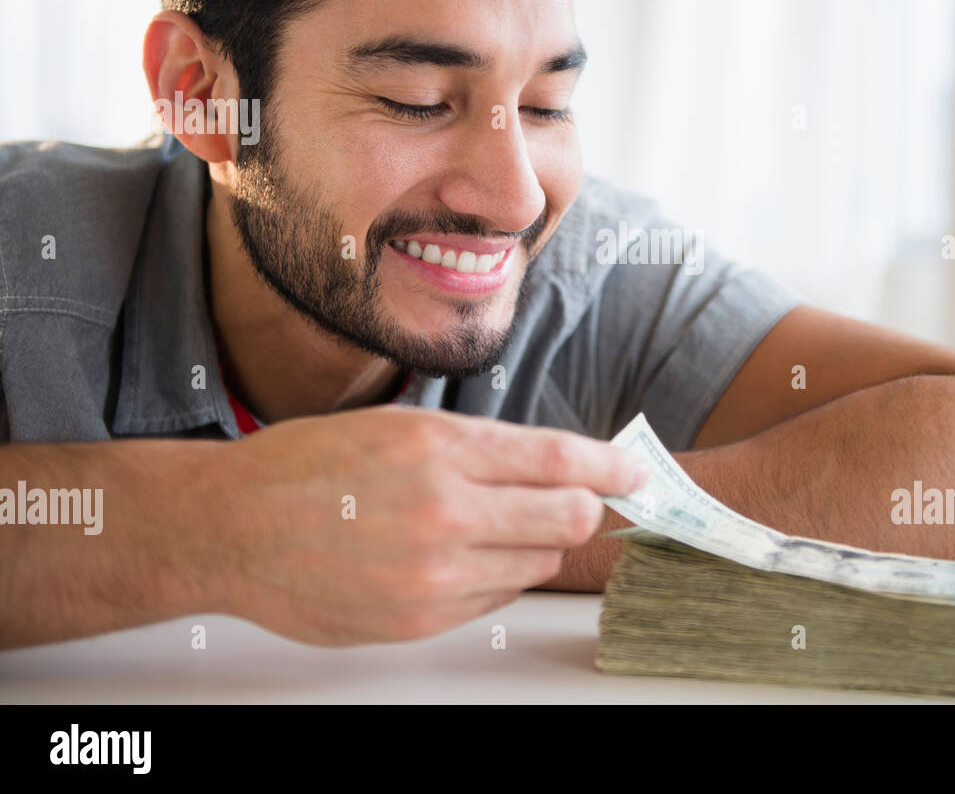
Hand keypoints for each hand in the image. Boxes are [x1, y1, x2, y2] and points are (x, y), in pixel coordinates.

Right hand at [200, 406, 646, 644]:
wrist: (231, 527)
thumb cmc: (307, 468)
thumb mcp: (396, 426)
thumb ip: (478, 448)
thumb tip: (552, 465)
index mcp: (441, 447)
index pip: (562, 460)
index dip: (611, 466)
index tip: (634, 470)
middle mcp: (446, 509)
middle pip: (567, 517)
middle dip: (584, 508)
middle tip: (581, 501)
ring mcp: (435, 571)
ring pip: (536, 560)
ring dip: (532, 541)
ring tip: (486, 525)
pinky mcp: (421, 617)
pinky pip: (495, 595)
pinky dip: (494, 574)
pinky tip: (456, 556)